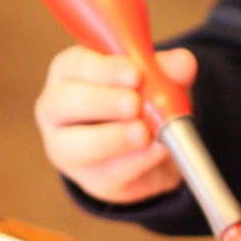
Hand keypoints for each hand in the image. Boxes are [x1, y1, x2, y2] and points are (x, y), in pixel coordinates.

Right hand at [33, 45, 196, 204]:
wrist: (150, 148)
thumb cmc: (142, 100)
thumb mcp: (157, 80)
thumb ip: (168, 70)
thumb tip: (183, 62)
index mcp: (70, 72)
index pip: (78, 65)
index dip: (105, 69)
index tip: (135, 73)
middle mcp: (56, 109)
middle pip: (64, 103)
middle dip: (102, 102)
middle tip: (135, 103)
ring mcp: (65, 147)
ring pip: (72, 145)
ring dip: (111, 138)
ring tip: (143, 133)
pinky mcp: (88, 178)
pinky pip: (104, 173)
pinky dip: (133, 163)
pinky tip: (155, 151)